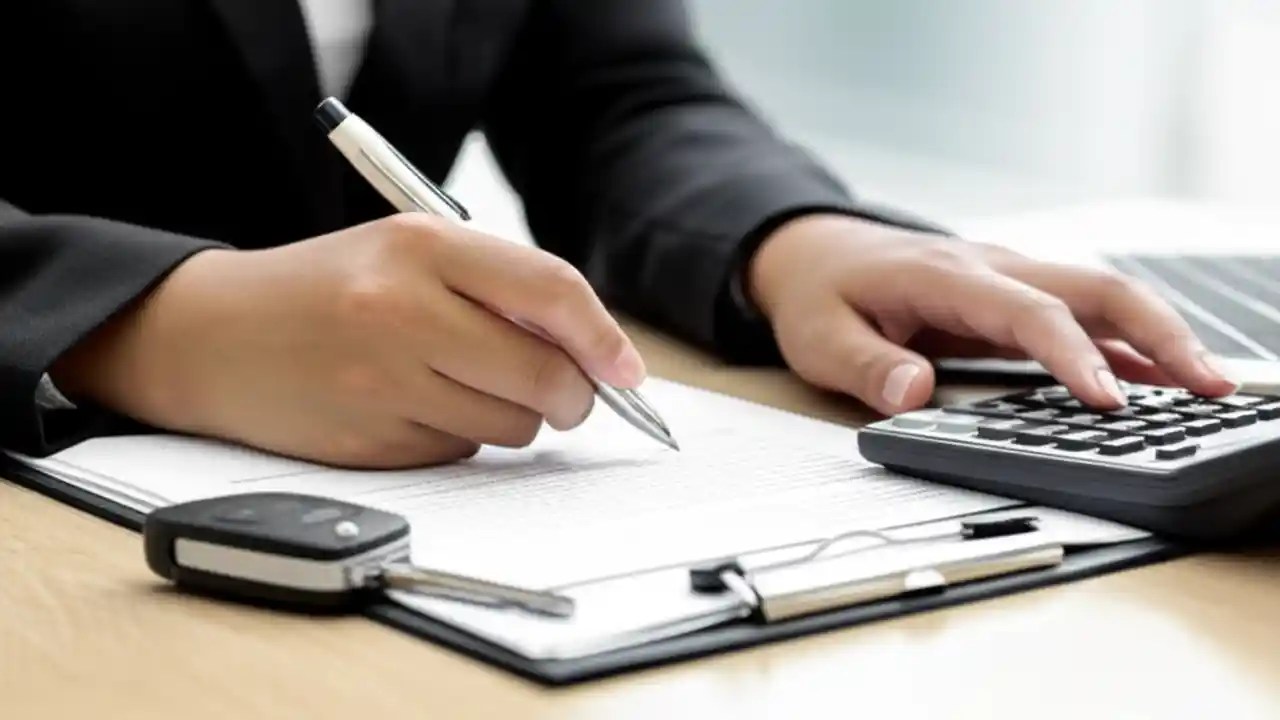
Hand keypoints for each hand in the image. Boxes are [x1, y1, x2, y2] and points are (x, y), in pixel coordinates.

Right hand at [52, 214, 645, 467]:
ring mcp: (383, 381)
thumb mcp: (409, 252)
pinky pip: (460, 452)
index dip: (604, 338)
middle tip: (563, 394)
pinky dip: (458, 437)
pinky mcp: (369, 440)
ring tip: (457, 382)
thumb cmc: (329, 288)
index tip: (629, 371)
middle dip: (573, 395)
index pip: (551, 290)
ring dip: (511, 416)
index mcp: (422, 245)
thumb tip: (593, 352)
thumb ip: (498, 287)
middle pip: (545, 373)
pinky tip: (410, 406)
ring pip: (512, 424)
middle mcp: (403, 309)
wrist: (213, 334)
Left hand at [747, 214, 1236, 414]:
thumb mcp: (821, 336)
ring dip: (1156, 334)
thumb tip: (911, 393)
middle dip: (1157, 331)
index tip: (1107, 401)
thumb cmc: (820, 294)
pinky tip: (1157, 376)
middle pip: (1094, 287)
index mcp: (947, 277)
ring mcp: (1008, 279)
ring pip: (1101, 294)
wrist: (815, 254)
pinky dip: (1126, 342)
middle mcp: (991, 269)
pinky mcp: (1011, 298)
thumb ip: (865, 366)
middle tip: (1206, 382)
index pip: (1028, 312)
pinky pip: (1081, 313)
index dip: (1072, 355)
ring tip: (1207, 383)